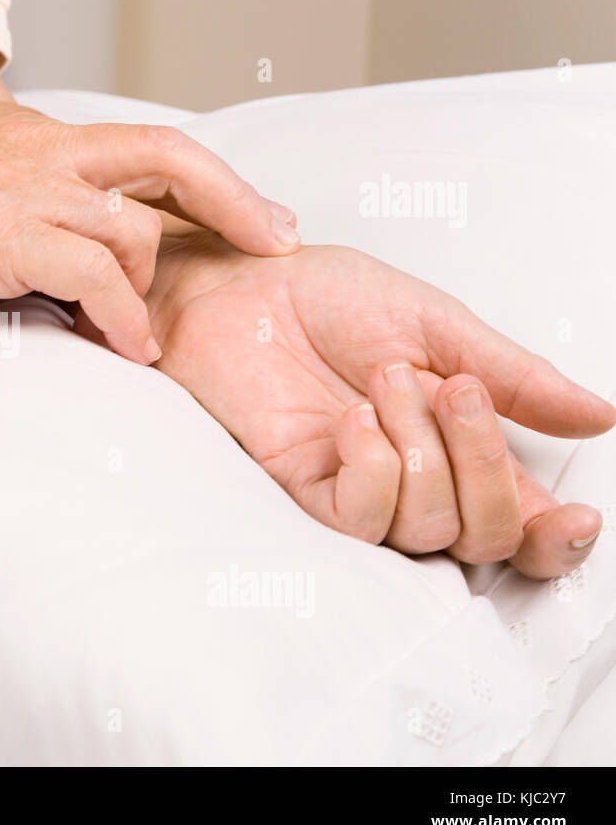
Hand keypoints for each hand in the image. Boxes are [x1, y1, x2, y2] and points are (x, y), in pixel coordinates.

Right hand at [0, 117, 299, 364]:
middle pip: (163, 157)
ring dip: (148, 292)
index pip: (148, 145)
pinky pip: (90, 271)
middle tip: (278, 248)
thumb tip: (125, 262)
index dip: (220, 179)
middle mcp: (21, 151)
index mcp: (26, 145)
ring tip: (132, 338)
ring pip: (127, 227)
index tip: (269, 223)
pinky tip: (122, 349)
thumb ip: (51, 229)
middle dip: (235, 201)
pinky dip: (122, 317)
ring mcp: (2, 186)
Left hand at [126, 231, 615, 577]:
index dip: (556, 537)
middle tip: (454, 392)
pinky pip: (362, 520)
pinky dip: (373, 469)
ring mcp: (361, 486)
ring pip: (429, 530)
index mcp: (458, 438)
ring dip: (422, 451)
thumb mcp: (437, 323)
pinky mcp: (307, 490)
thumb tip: (596, 414)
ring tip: (385, 384)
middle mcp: (415, 473)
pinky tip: (354, 421)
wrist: (243, 287)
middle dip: (486, 467)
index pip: (519, 516)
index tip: (577, 514)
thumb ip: (514, 375)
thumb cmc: (325, 296)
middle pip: (486, 536)